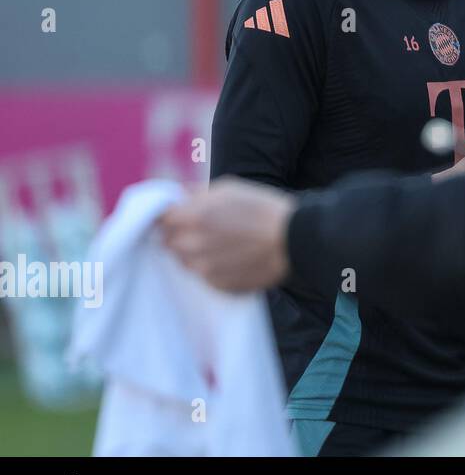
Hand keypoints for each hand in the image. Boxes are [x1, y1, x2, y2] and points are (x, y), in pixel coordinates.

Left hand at [158, 177, 294, 291]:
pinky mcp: (217, 285)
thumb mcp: (229, 188)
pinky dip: (212, 268)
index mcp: (191, 217)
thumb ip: (197, 194)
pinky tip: (233, 258)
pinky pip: (204, 276)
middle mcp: (191, 245)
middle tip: (204, 229)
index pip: (159, 220)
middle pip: (169, 243)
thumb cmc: (263, 208)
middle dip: (181, 235)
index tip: (178, 215)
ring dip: (195, 253)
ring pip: (185, 262)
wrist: (295, 239)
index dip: (169, 216)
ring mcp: (203, 269)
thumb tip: (179, 199)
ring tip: (222, 245)